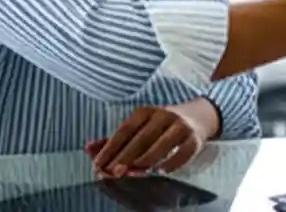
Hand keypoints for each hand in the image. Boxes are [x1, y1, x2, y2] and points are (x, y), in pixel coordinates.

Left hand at [85, 99, 218, 176]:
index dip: (110, 147)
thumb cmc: (161, 125)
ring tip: (133, 172)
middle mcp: (162, 115)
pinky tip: (160, 170)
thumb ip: (114, 139)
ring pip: (162, 144)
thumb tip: (87, 149)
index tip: (98, 164)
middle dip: (125, 156)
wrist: (198, 117)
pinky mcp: (194, 138)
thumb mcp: (138, 127)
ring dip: (146, 159)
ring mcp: (179, 126)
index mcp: (145, 112)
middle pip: (141, 138)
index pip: (124, 130)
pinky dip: (172, 161)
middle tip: (113, 172)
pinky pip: (183, 151)